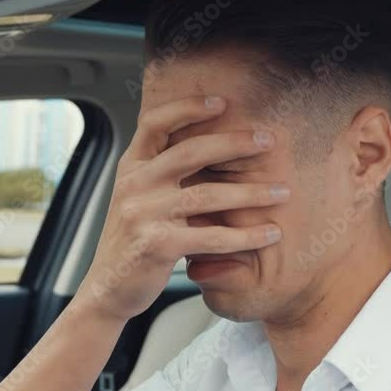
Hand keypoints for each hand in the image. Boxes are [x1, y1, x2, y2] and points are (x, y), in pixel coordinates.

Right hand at [78, 95, 287, 320]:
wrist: (108, 288)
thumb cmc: (135, 239)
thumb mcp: (141, 196)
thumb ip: (164, 170)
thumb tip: (211, 143)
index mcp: (131, 166)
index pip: (156, 122)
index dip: (188, 107)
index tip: (223, 102)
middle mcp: (134, 184)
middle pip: (190, 151)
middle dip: (235, 143)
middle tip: (270, 140)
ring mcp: (143, 214)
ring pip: (207, 195)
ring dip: (251, 193)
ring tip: (282, 192)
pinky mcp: (156, 245)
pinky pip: (210, 236)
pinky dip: (245, 236)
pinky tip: (269, 234)